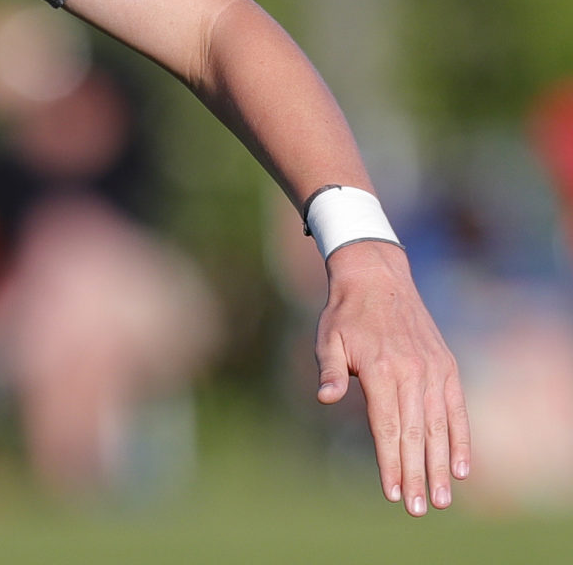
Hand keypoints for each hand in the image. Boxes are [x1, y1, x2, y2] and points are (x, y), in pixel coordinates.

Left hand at [315, 240, 469, 515]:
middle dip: (417, 474)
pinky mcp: (447, 368)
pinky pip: (457, 410)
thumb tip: (325, 399)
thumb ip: (329, 370)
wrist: (377, 278)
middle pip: (415, 434)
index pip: (387, 426)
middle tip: (420, 509)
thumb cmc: (344, 314)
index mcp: (381, 369)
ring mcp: (433, 371)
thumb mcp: (327, 337)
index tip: (392, 492)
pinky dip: (461, 439)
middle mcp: (412, 373)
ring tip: (441, 498)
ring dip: (441, 466)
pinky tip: (462, 468)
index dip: (390, 461)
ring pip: (439, 427)